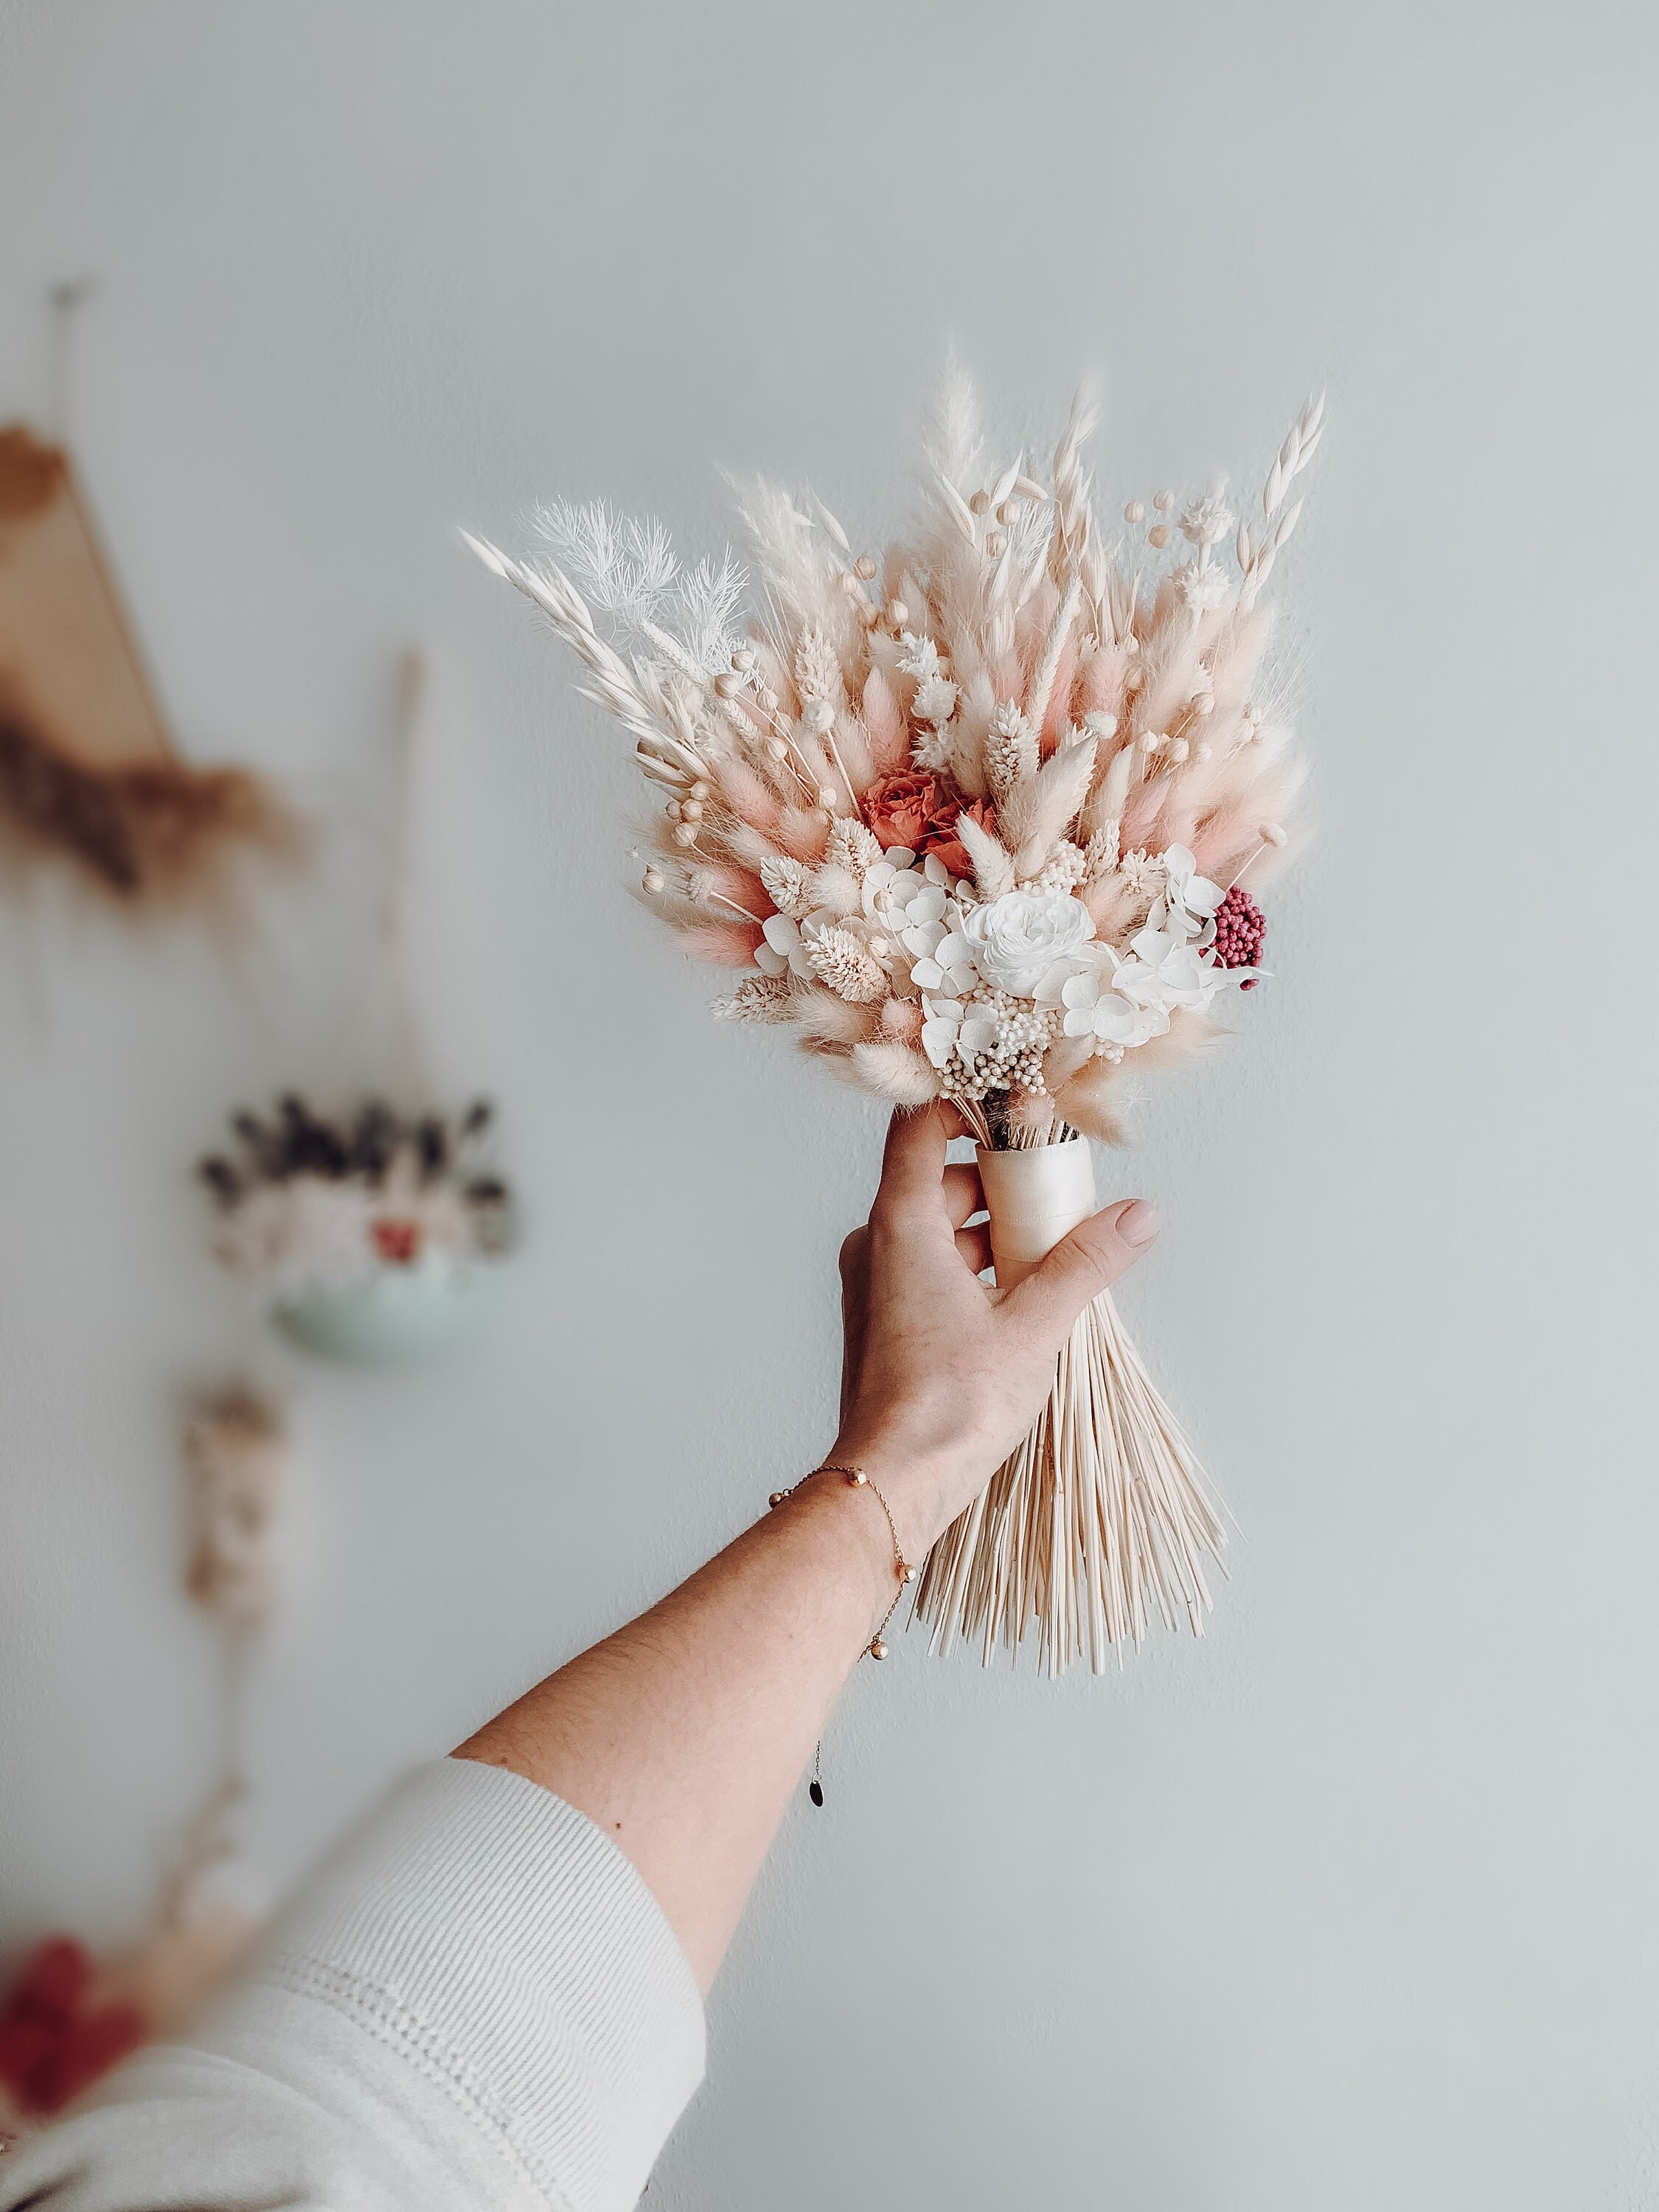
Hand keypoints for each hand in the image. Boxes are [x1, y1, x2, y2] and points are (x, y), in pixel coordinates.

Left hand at [829, 1105, 1161, 1556]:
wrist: (894, 1481)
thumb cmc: (951, 1405)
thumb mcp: (1035, 1325)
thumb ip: (1086, 1262)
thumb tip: (1138, 1215)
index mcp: (901, 1225)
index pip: (919, 1125)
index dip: (969, 1105)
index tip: (1022, 1110)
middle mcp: (877, 1243)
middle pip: (942, 1179)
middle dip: (1005, 1182)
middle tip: (1063, 1196)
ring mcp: (875, 1283)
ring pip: (941, 1228)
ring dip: (997, 1232)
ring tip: (1055, 1258)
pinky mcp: (884, 1320)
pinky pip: (932, 1267)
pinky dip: (977, 1268)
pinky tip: (1023, 1301)